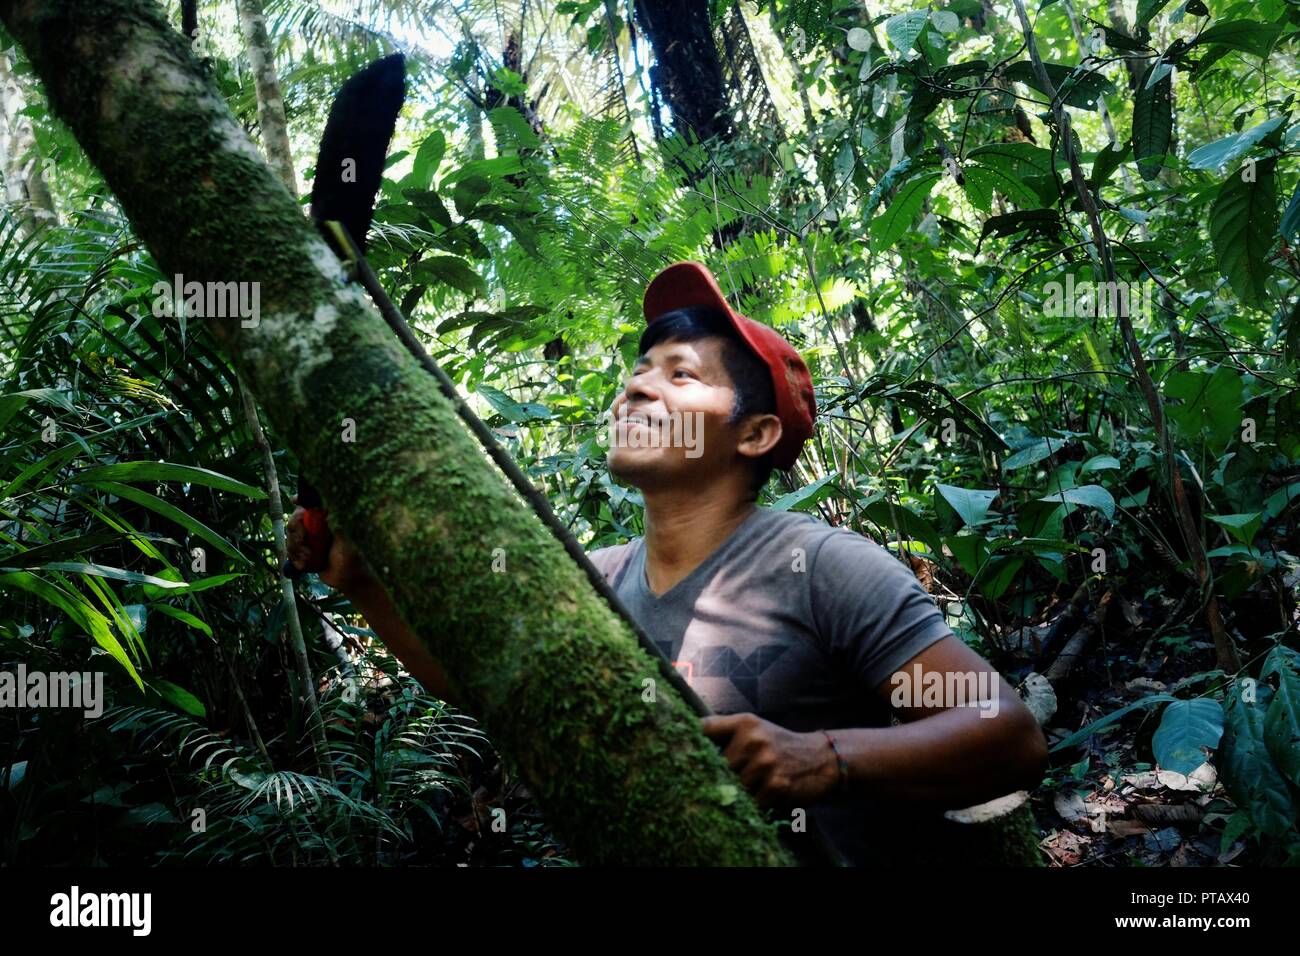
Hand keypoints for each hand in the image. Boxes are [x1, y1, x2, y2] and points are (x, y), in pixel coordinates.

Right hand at [286, 500, 376, 594]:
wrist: (349, 580)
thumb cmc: (353, 559)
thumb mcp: (345, 541)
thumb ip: (336, 527)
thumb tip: (328, 509)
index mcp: (327, 522)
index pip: (311, 507)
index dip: (301, 501)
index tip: (295, 500)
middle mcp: (317, 529)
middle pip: (294, 523)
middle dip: (296, 534)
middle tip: (303, 542)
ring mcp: (310, 542)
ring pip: (290, 539)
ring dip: (295, 550)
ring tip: (308, 559)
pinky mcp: (305, 555)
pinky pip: (291, 553)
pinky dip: (294, 560)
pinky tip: (304, 566)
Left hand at [700, 713, 838, 807]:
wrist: (822, 758)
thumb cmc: (781, 745)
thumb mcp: (757, 729)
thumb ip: (727, 733)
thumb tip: (691, 747)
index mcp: (746, 723)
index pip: (706, 728)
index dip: (691, 740)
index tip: (681, 752)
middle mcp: (754, 739)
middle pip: (717, 766)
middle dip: (719, 776)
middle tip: (723, 781)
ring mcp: (765, 763)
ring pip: (734, 787)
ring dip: (739, 792)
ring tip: (752, 786)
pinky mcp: (776, 785)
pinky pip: (752, 802)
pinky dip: (755, 803)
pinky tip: (765, 794)